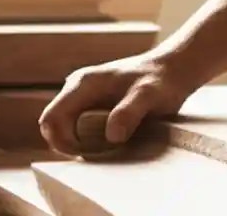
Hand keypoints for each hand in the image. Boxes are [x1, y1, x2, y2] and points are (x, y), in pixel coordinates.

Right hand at [38, 52, 197, 155]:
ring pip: (63, 125)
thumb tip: (112, 135)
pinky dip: (84, 138)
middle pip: (52, 123)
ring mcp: (83, 94)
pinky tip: (107, 144)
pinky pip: (76, 124)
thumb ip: (129, 112)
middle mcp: (78, 87)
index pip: (52, 119)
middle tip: (95, 157)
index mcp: (83, 84)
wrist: (174, 68)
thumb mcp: (149, 96)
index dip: (62, 142)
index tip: (87, 155)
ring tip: (103, 151)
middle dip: (67, 145)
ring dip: (76, 142)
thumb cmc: (162, 81)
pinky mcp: (92, 102)